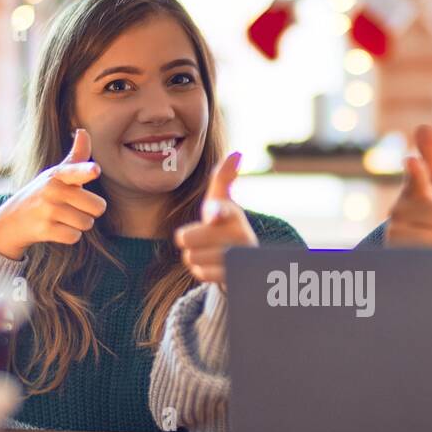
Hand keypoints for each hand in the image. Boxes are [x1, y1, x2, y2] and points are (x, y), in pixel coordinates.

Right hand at [0, 128, 106, 259]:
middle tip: (73, 208)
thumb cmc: (43, 193)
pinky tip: (56, 229)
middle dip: (90, 211)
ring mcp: (47, 210)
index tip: (95, 170)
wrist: (12, 219)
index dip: (86, 171)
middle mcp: (52, 190)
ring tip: (62, 218)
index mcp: (58, 175)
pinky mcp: (44, 229)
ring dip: (79, 225)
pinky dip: (69, 236)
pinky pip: (75, 237)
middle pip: (98, 207)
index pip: (76, 171)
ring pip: (87, 223)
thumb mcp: (56, 173)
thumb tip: (82, 130)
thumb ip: (76, 156)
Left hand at [173, 152, 255, 287]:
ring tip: (212, 252)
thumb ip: (224, 178)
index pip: (220, 210)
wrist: (245, 261)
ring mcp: (237, 258)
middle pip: (186, 237)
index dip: (216, 212)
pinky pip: (199, 273)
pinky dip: (202, 270)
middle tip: (207, 238)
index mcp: (232, 213)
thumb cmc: (225, 225)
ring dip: (196, 256)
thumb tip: (237, 153)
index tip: (212, 213)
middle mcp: (239, 235)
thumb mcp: (222, 201)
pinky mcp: (233, 278)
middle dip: (190, 238)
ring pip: (191, 256)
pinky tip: (215, 266)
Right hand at [384, 125, 431, 246]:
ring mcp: (395, 234)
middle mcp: (398, 209)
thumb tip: (423, 125)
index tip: (412, 161)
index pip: (415, 176)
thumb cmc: (431, 213)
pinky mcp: (398, 257)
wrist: (417, 248)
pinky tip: (431, 254)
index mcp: (412, 187)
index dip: (416, 170)